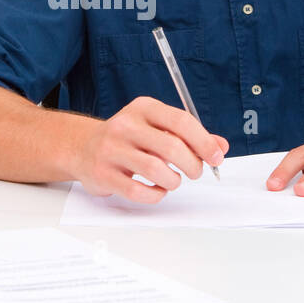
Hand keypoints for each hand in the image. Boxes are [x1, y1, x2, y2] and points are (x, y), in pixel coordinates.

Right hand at [74, 96, 228, 203]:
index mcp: (143, 108)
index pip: (181, 121)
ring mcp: (111, 149)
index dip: (204, 141)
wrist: (83, 147)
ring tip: (173, 180)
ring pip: (156, 171)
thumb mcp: (158, 127)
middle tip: (195, 172)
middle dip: (192, 165)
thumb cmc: (129, 138)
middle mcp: (125, 125)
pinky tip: (156, 189)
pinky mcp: (103, 174)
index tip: (216, 157)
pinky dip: (155, 194)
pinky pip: (138, 191)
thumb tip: (219, 147)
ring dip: (174, 181)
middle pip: (171, 147)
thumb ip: (190, 136)